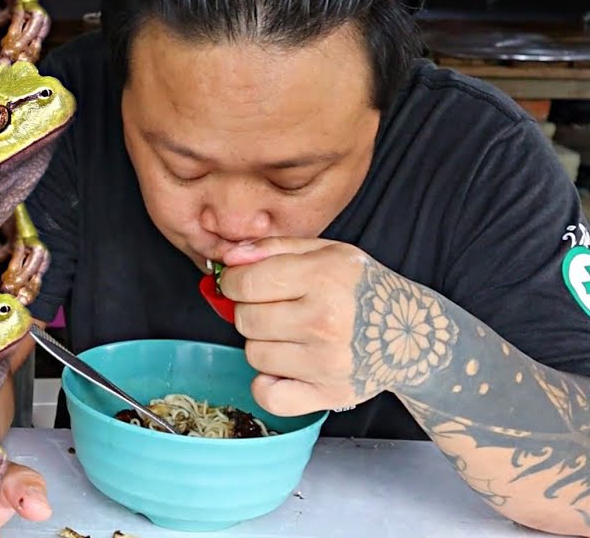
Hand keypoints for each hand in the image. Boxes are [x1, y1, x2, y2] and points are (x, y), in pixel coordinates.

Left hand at [220, 237, 436, 416]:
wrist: (415, 336)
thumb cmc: (364, 290)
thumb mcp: (327, 252)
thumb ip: (273, 248)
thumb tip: (228, 257)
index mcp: (324, 277)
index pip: (245, 283)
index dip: (232, 282)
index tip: (240, 285)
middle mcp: (325, 321)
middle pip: (246, 320)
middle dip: (251, 311)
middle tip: (276, 309)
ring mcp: (327, 362)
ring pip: (254, 355)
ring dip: (264, 344)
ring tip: (291, 335)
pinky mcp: (329, 394)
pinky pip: (269, 396)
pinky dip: (269, 384)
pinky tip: (286, 368)